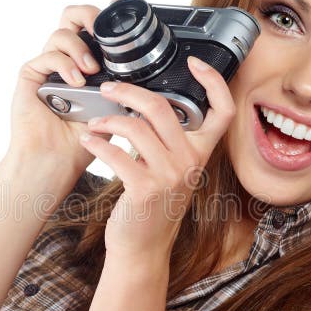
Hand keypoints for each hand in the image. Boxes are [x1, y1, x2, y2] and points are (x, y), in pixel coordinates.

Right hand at [6, 4, 111, 180]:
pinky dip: (64, 64)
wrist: (55, 163)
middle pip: (73, 16)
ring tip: (91, 70)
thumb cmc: (83, 142)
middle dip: (90, 16)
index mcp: (88, 63)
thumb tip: (153, 75)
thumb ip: (126, 88)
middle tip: (101, 32)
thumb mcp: (115, 111)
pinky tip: (76, 81)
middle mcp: (67, 60)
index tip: (123, 1)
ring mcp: (48, 66)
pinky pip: (47, 55)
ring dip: (79, 47)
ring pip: (61, 32)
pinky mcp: (31, 76)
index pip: (96, 28)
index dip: (107, 13)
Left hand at [77, 55, 235, 259]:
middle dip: (130, 91)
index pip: (222, 111)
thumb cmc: (151, 206)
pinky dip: (97, 144)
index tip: (195, 62)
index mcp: (200, 154)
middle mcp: (190, 163)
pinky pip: (117, 154)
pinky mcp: (144, 189)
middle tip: (110, 88)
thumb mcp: (171, 171)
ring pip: (135, 127)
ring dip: (108, 120)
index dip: (214, 82)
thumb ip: (167, 142)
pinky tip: (88, 142)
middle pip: (163, 107)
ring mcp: (169, 176)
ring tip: (94, 123)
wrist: (142, 248)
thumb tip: (143, 105)